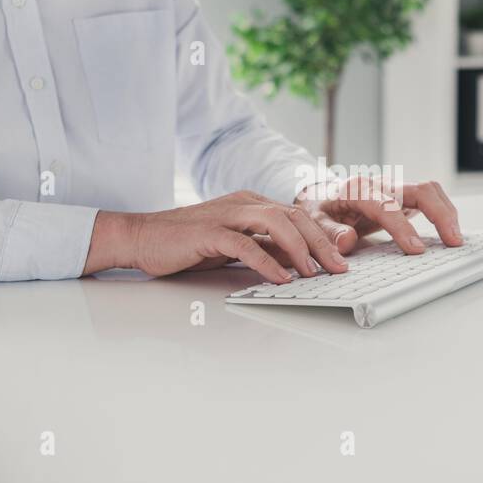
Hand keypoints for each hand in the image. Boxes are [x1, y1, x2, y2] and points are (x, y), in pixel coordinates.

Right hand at [83, 191, 348, 282]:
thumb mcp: (234, 246)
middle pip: (294, 216)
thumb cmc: (185, 244)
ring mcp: (226, 215)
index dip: (322, 237)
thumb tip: (296, 263)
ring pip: (276, 223)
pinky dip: (267, 262)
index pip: (297, 215)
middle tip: (339, 268)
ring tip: (314, 272)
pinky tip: (281, 278)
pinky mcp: (209, 232)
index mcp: (251, 203)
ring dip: (300, 249)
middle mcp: (243, 203)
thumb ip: (263, 248)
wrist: (141, 238)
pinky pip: (245, 244)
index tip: (340, 260)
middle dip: (321, 243)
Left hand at [297, 177, 462, 255]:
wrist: (319, 195)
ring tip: (455, 239)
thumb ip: (328, 233)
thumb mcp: (312, 223)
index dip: (402, 227)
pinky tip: (448, 232)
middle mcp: (380, 184)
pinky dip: (442, 213)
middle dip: (440, 214)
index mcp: (357, 189)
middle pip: (419, 189)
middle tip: (453, 241)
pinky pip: (428, 199)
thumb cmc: (318, 210)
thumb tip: (348, 241)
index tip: (416, 249)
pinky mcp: (402, 196)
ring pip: (429, 190)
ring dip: (446, 212)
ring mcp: (394, 188)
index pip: (386, 206)